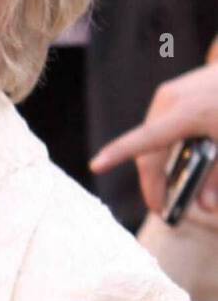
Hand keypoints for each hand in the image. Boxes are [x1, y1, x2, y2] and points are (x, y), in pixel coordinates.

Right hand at [90, 61, 217, 214]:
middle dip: (153, 181)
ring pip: (152, 138)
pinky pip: (159, 126)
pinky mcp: (172, 92)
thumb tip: (205, 208)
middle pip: (149, 149)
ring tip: (169, 187)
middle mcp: (169, 101)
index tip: (97, 166)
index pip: (146, 140)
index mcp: (186, 112)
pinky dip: (164, 148)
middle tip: (161, 208)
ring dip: (158, 164)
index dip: (118, 153)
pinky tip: (174, 159)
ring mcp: (168, 95)